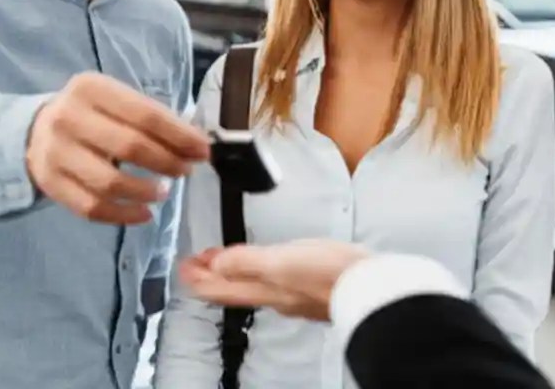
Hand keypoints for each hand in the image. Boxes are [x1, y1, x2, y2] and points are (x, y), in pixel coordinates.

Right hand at [26, 72, 209, 224]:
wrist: (34, 130)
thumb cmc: (90, 114)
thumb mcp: (115, 100)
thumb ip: (151, 118)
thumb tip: (196, 144)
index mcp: (91, 88)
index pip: (145, 115)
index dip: (179, 136)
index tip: (203, 150)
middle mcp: (68, 117)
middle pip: (129, 147)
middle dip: (167, 162)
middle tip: (185, 171)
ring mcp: (55, 153)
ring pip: (110, 183)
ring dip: (145, 191)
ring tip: (164, 191)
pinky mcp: (50, 183)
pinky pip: (92, 208)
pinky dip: (123, 215)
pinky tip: (144, 213)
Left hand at [178, 239, 371, 321]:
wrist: (372, 285)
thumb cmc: (331, 272)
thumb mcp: (282, 261)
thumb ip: (246, 262)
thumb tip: (214, 266)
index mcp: (264, 290)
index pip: (220, 289)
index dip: (198, 278)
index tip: (182, 265)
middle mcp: (276, 297)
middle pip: (233, 288)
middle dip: (212, 274)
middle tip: (196, 261)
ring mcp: (294, 295)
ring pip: (253, 285)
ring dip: (233, 271)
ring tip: (222, 259)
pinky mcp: (312, 288)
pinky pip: (274, 281)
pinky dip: (258, 270)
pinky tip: (266, 262)